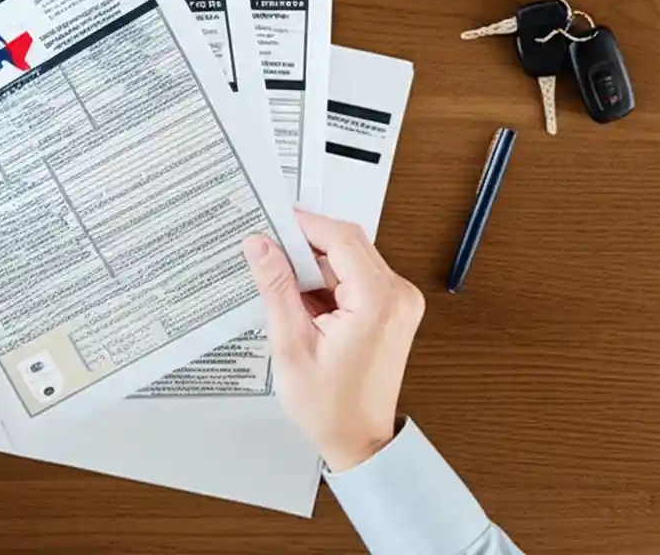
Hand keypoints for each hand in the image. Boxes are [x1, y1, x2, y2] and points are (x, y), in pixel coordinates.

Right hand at [243, 211, 424, 471]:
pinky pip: (357, 277)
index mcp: (378, 301)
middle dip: (305, 243)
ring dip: (315, 264)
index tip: (272, 219)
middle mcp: (398, 296)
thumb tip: (260, 245)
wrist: (360, 441)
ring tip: (281, 284)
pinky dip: (328, 281)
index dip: (303, 223)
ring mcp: (399, 302)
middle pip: (348, 243)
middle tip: (267, 248)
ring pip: (351, 258)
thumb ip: (277, 288)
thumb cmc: (330, 406)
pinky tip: (302, 300)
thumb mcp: (292, 344)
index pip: (340, 238)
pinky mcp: (393, 308)